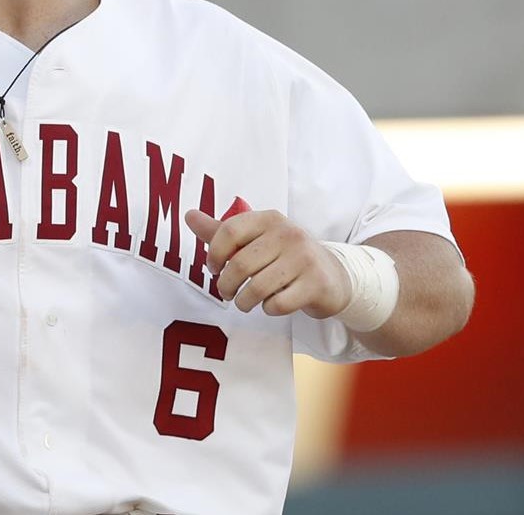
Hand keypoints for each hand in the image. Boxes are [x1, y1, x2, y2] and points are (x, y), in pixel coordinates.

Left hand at [185, 208, 350, 318]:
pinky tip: (270, 305)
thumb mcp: (256, 239)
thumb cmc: (285, 257)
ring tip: (244, 302)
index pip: (229, 231)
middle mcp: (289, 234)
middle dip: (226, 284)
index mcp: (269, 218)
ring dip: (244, 301)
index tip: (213, 268)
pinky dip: (268, 309)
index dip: (214, 253)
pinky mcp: (317, 284)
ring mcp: (305, 258)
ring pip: (258, 286)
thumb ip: (221, 232)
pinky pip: (278, 303)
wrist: (335, 276)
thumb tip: (188, 215)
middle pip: (240, 263)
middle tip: (225, 292)